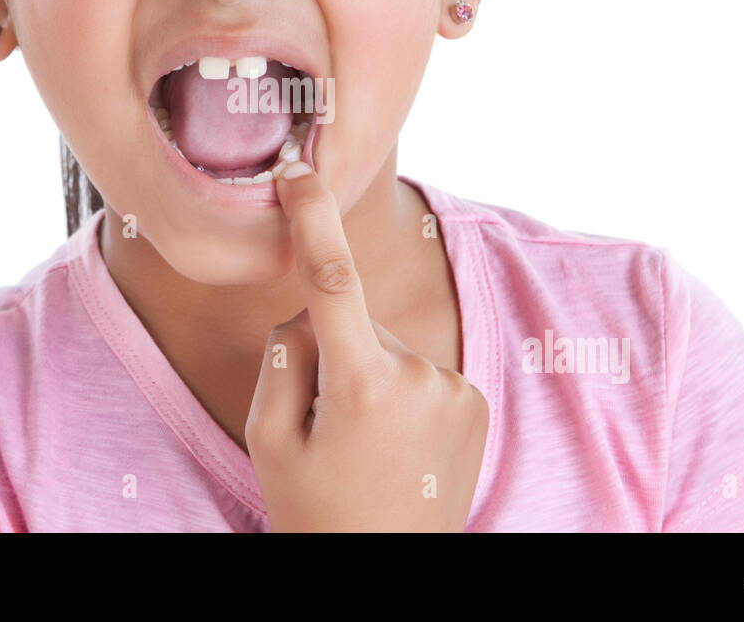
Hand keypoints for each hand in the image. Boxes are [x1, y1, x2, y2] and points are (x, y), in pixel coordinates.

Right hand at [245, 162, 489, 531]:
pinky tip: (395, 441)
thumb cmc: (319, 513)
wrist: (388, 571)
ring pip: (385, 346)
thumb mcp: (268, 439)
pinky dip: (399, 391)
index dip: (314, 219)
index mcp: (364, 386)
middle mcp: (422, 377)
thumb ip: (283, 356)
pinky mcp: (475, 400)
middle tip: (325, 428)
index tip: (299, 172)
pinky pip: (418, 369)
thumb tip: (311, 312)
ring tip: (363, 444)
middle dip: (329, 352)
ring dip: (366, 375)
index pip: (333, 281)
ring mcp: (456, 389)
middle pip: (352, 323)